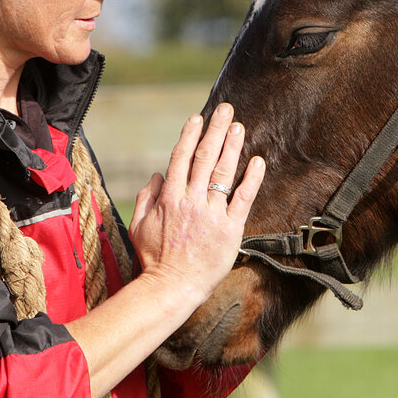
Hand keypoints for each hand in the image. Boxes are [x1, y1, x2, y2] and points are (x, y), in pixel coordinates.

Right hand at [129, 102, 263, 302]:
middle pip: (205, 158)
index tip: (198, 118)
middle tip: (226, 109)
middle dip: (215, 130)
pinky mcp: (230, 229)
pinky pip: (243, 199)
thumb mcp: (139, 226)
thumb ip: (146, 198)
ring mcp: (212, 215)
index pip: (181, 158)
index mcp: (169, 199)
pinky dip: (251, 179)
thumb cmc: (154, 260)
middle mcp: (191, 201)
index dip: (190, 136)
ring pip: (224, 173)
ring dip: (232, 147)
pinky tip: (258, 161)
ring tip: (239, 127)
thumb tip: (157, 175)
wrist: (172, 288)